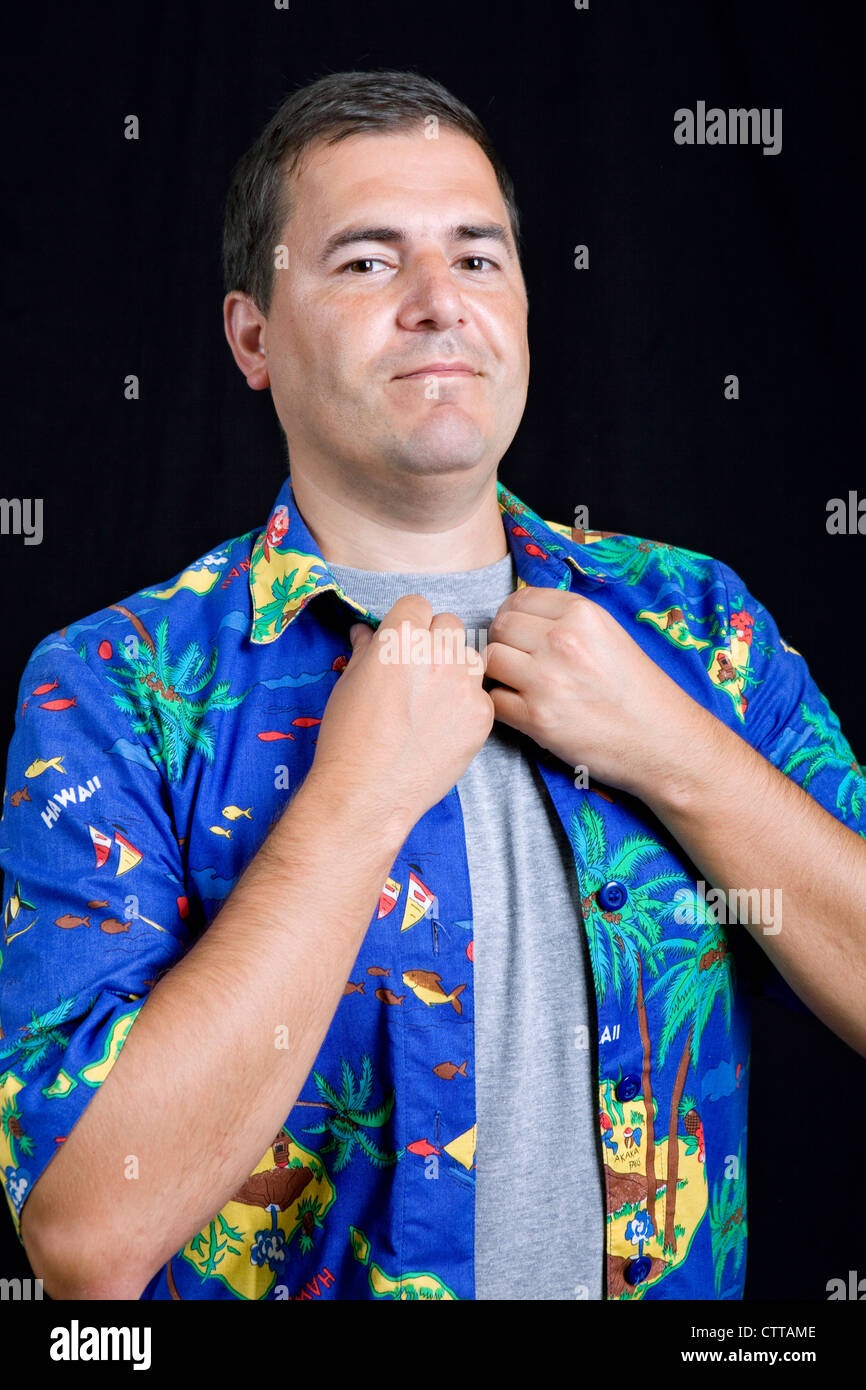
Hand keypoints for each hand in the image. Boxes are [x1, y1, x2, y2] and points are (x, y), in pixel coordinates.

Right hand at [310, 595, 493, 832]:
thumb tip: (365, 632)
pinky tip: (443, 727)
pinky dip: (466, 705)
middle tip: (418, 671)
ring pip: (471, 657)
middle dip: (435, 640)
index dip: (408, 622)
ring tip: (433, 699)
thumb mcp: (349, 683)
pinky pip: (481, 694)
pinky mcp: (482, 716)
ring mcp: (464, 685)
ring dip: (456, 668)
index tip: (402, 641)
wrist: (367, 793)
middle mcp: (437, 654)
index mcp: (399, 637)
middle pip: (450, 624)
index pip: (417, 604)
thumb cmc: (348, 738)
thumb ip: (365, 650)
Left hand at [483, 585, 717, 799]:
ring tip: (520, 685)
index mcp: (582, 614)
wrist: (663, 742)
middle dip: (503, 642)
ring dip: (500, 674)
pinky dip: (503, 706)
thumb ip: (567, 620)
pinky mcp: (537, 719)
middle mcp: (562, 641)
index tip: (519, 632)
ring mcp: (547, 680)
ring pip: (491, 661)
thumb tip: (521, 614)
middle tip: (518, 660)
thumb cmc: (638, 691)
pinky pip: (494, 701)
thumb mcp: (610, 634)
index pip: (519, 599)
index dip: (513, 616)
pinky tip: (524, 710)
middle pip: (500, 627)